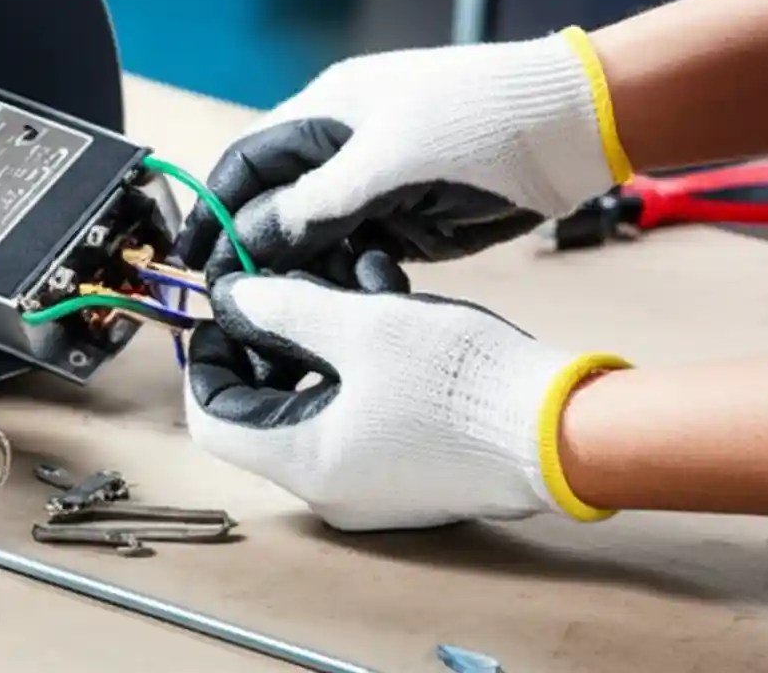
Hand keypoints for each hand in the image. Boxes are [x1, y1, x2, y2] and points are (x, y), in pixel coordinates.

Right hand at [175, 27, 631, 279]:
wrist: (572, 130)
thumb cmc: (479, 120)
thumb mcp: (388, 161)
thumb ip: (316, 203)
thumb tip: (252, 239)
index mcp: (325, 116)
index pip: (245, 165)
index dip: (211, 210)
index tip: (190, 260)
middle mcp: (341, 153)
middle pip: (275, 208)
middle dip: (256, 254)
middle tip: (240, 304)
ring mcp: (373, 187)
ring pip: (314, 240)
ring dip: (306, 273)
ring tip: (301, 310)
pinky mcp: (405, 220)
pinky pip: (356, 256)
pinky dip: (349, 279)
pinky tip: (357, 297)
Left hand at [184, 256, 624, 530]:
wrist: (563, 430)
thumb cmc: (463, 383)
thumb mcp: (361, 326)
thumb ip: (284, 307)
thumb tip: (232, 296)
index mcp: (304, 460)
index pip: (213, 418)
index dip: (205, 360)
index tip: (222, 311)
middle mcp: (327, 486)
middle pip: (260, 410)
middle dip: (264, 341)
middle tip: (278, 285)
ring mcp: (368, 484)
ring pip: (310, 404)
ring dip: (312, 342)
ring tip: (336, 281)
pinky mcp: (405, 471)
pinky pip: (353, 415)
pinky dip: (352, 365)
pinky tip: (377, 306)